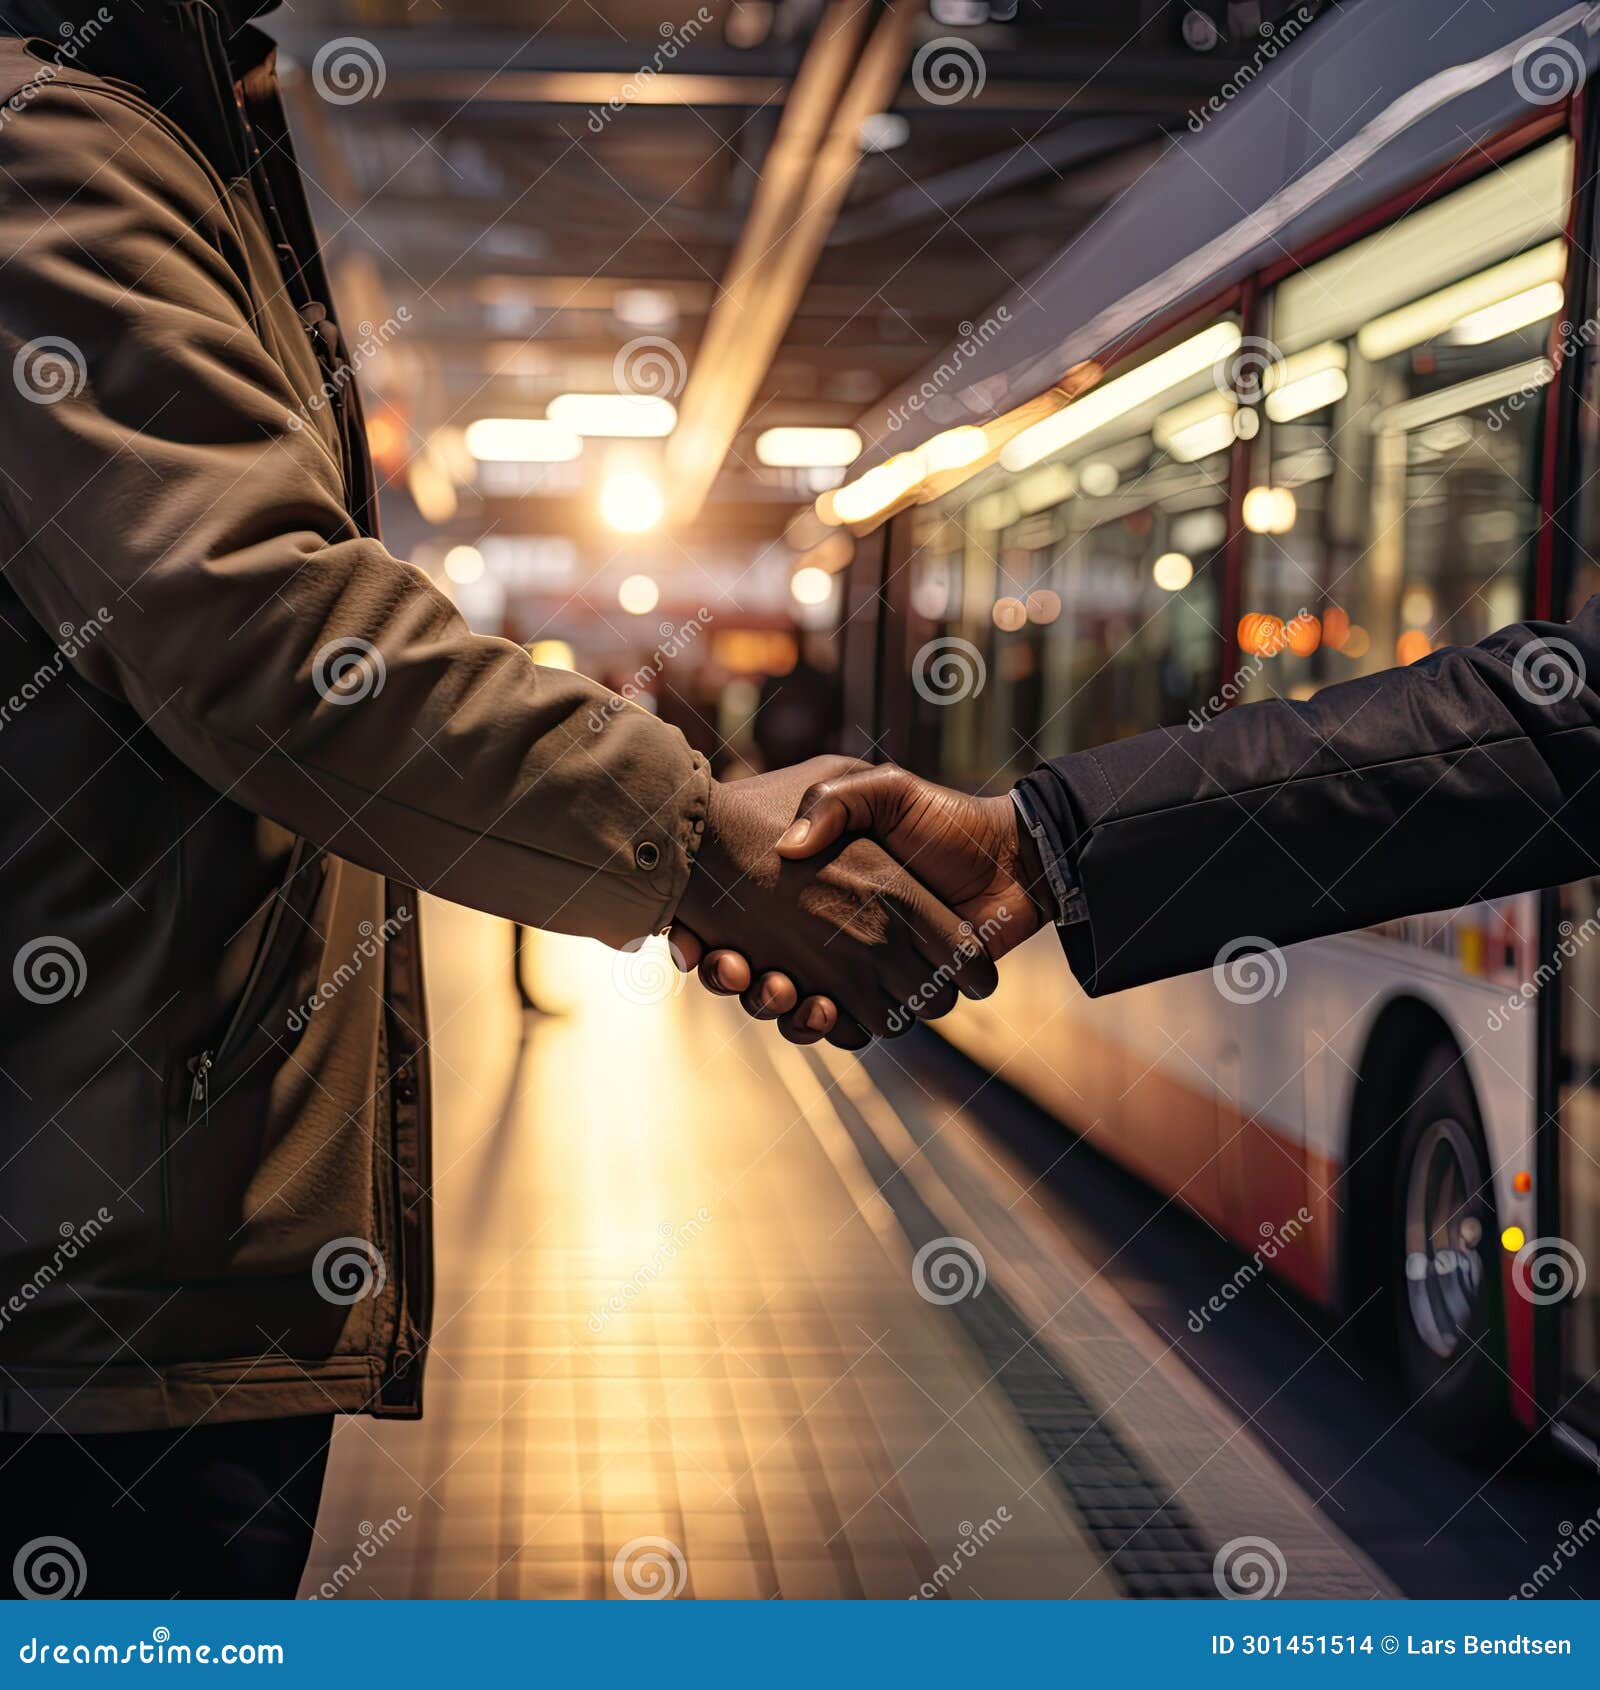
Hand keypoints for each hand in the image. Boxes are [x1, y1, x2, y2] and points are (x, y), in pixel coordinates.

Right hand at [668, 756, 997, 1045]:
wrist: (1008, 859)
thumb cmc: (943, 819)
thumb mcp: (880, 789)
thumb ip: (836, 803)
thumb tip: (792, 848)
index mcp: (819, 890)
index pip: (744, 925)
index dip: (712, 939)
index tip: (693, 941)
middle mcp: (832, 937)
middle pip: (762, 979)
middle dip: (738, 981)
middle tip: (731, 968)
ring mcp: (860, 973)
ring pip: (798, 1011)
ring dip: (775, 1006)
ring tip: (770, 985)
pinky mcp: (891, 998)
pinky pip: (847, 1031)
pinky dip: (823, 1027)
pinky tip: (813, 1006)